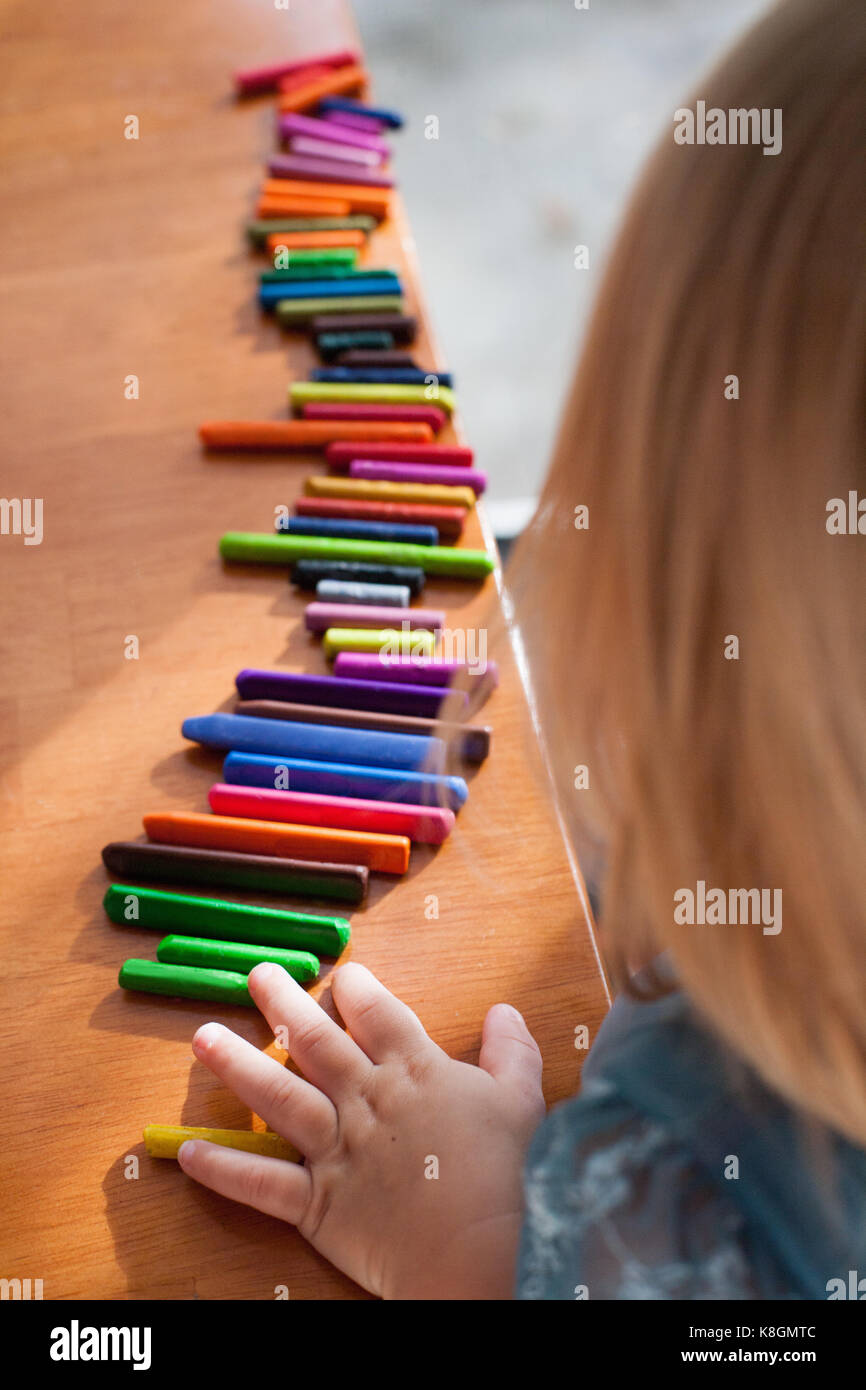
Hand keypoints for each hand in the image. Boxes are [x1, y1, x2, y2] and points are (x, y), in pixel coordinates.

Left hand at [177, 961, 545, 1298]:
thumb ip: (511, 1052)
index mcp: (414, 1071)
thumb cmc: (507, 1176)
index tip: (340, 975)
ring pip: (276, 1097)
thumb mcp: (522, 1102)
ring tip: (203, 1037)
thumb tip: (504, 1011)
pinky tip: (188, 1151)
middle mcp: (366, 1100)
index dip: (355, 988)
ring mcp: (337, 1150)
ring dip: (235, 1064)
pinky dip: (223, 1168)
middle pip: (314, 1041)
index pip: (376, 1013)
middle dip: (282, 1003)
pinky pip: (261, 1182)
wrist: (479, 1255)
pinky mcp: (318, 1204)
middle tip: (257, 974)